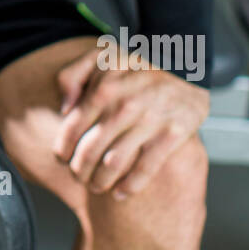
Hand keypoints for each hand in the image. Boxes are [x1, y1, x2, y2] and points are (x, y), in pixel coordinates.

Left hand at [52, 49, 209, 199]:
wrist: (186, 66)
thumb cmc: (136, 67)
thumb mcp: (100, 57)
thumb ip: (73, 75)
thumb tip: (65, 108)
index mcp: (104, 87)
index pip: (72, 128)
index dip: (63, 149)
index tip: (62, 159)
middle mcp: (125, 105)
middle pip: (90, 150)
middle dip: (79, 170)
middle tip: (79, 177)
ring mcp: (150, 121)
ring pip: (114, 164)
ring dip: (100, 181)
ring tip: (97, 186)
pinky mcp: (172, 134)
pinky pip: (145, 168)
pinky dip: (130, 186)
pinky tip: (121, 192)